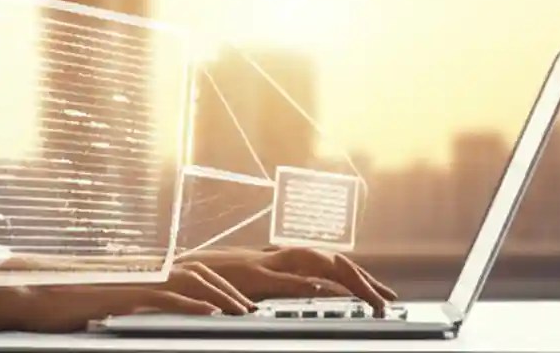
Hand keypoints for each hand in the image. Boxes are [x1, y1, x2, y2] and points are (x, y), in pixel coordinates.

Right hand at [0, 261, 252, 332]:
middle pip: (204, 274)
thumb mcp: (118, 301)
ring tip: (241, 313)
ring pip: (193, 282)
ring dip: (221, 297)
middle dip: (232, 291)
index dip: (224, 286)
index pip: (198, 274)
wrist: (38, 293)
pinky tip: (208, 313)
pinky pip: (167, 297)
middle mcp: (150, 271)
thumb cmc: (73, 300)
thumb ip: (143, 302)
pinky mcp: (128, 293)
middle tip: (252, 310)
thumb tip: (162, 311)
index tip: (243, 301)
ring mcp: (141, 280)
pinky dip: (191, 304)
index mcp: (150, 272)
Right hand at [178, 246, 396, 312]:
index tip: (385, 296)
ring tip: (363, 297)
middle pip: (331, 262)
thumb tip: (315, 296)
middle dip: (362, 279)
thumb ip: (285, 288)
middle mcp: (279, 259)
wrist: (173, 273)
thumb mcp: (258, 287)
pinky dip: (303, 285)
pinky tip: (325, 292)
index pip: (332, 267)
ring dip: (341, 280)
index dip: (361, 279)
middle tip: (386, 300)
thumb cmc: (216, 282)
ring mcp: (263, 265)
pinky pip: (280, 281)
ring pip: (312, 266)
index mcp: (284, 262)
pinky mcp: (247, 275)